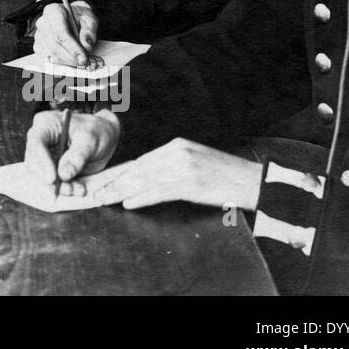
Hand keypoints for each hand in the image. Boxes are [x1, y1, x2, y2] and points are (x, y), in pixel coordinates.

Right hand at [24, 109, 120, 195]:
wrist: (104, 137)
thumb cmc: (96, 131)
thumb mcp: (90, 140)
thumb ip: (77, 156)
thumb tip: (63, 175)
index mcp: (46, 124)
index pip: (36, 142)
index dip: (42, 161)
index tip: (52, 179)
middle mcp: (41, 140)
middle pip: (34, 162)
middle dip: (50, 179)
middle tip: (67, 189)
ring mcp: (45, 155)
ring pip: (42, 175)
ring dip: (59, 187)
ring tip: (78, 190)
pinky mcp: (52, 168)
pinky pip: (53, 182)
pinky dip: (66, 188)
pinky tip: (80, 189)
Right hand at [32, 1, 99, 66]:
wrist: (74, 18)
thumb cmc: (80, 18)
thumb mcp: (89, 19)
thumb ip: (89, 32)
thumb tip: (86, 46)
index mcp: (53, 11)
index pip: (60, 32)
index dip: (71, 47)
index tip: (83, 57)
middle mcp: (43, 23)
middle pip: (54, 45)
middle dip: (70, 57)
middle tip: (83, 62)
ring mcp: (39, 35)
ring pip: (50, 53)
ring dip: (66, 62)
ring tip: (79, 62)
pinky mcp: (39, 46)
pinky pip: (47, 58)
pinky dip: (59, 63)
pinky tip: (70, 63)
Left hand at [91, 139, 261, 210]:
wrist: (253, 181)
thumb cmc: (224, 174)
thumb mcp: (194, 161)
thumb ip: (170, 165)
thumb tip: (144, 178)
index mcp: (176, 145)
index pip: (141, 161)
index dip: (121, 172)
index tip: (104, 180)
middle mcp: (177, 152)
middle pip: (138, 169)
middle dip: (115, 181)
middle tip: (96, 191)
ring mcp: (183, 167)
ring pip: (144, 180)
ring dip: (121, 191)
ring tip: (104, 199)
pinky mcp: (190, 183)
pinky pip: (160, 191)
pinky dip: (142, 197)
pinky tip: (128, 203)